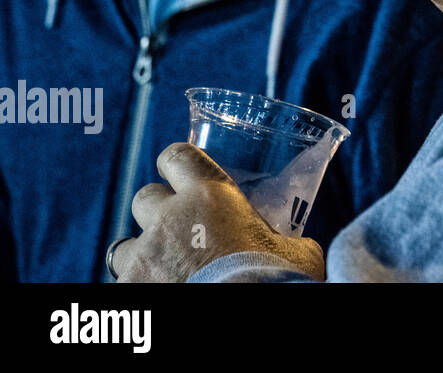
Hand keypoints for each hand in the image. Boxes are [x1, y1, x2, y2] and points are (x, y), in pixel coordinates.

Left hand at [113, 142, 325, 281]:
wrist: (249, 309)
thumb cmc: (275, 278)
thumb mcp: (295, 251)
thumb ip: (286, 238)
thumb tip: (296, 246)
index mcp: (209, 195)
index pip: (177, 157)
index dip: (176, 163)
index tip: (179, 172)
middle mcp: (170, 218)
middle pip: (145, 197)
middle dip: (158, 212)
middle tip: (178, 229)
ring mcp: (144, 255)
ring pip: (126, 245)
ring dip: (143, 253)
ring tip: (163, 269)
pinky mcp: (129, 289)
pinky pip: (123, 283)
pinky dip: (140, 287)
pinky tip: (160, 291)